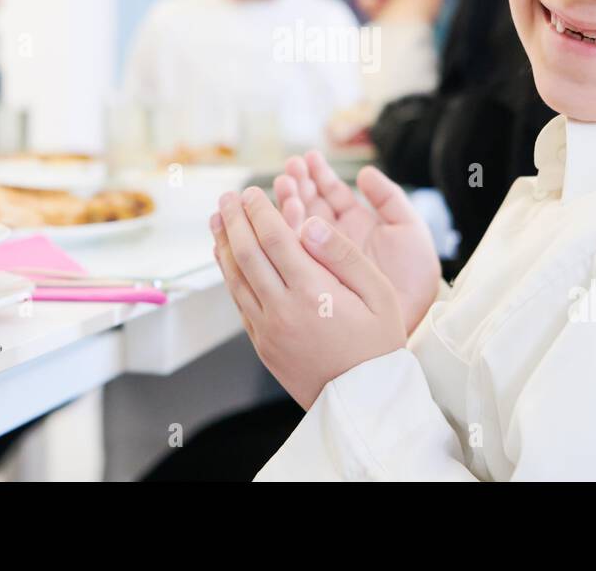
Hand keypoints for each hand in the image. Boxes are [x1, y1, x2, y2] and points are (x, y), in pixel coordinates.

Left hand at [211, 186, 406, 410]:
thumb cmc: (378, 346)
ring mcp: (268, 330)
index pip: (274, 238)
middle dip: (234, 221)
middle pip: (247, 254)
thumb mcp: (379, 294)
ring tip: (216, 220)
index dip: (259, 211)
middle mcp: (282, 309)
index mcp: (312, 292)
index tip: (252, 192)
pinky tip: (227, 260)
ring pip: (235, 279)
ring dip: (223, 246)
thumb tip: (309, 223)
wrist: (364, 402)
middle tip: (227, 198)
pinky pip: (239, 303)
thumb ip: (343, 254)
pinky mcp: (263, 345)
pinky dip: (229, 276)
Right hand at [273, 150, 440, 334]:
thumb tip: (365, 172)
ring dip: (287, 203)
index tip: (306, 160)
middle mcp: (336, 239)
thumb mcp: (409, 229)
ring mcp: (322, 256)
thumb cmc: (415, 275)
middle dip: (297, 185)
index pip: (331, 194)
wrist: (413, 317)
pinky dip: (284, 232)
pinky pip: (292, 252)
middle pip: (310, 206)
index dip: (318, 176)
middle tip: (288, 170)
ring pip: (297, 225)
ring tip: (282, 185)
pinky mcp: (312, 276)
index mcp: (356, 224)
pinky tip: (281, 215)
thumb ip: (389, 198)